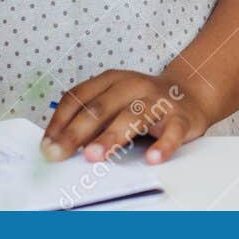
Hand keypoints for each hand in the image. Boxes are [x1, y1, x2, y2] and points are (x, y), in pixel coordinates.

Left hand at [42, 70, 211, 165]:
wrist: (191, 94)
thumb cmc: (144, 103)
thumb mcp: (115, 102)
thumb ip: (92, 119)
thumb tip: (60, 146)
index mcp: (112, 80)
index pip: (79, 97)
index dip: (60, 121)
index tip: (47, 144)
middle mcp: (133, 85)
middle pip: (101, 108)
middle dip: (77, 132)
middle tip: (60, 153)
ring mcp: (158, 100)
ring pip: (133, 117)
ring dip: (112, 137)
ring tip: (95, 155)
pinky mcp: (180, 117)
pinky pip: (172, 132)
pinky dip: (163, 145)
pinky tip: (153, 158)